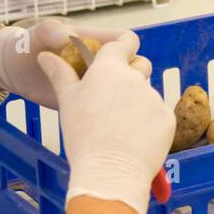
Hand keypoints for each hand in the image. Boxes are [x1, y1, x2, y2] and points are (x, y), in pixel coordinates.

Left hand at [0, 18, 149, 108]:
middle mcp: (104, 64)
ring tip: (97, 104)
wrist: (14, 71)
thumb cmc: (28, 45)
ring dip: (120, 98)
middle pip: (135, 67)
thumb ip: (56, 32)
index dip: (127, 50)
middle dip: (128, 77)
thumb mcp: (41, 33)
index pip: (128, 42)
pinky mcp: (88, 104)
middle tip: (103, 87)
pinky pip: (107, 110)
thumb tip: (71, 40)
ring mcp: (98, 85)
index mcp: (99, 42)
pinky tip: (92, 116)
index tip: (114, 61)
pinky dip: (107, 113)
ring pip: (126, 90)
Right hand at [36, 32, 175, 213]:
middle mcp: (136, 78)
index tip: (115, 54)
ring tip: (119, 126)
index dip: (121, 46)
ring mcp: (155, 98)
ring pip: (148, 92)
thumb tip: (45, 55)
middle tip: (113, 97)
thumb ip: (59, 73)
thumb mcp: (67, 101)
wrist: (110, 171)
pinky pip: (159, 114)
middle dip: (131, 73)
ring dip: (138, 102)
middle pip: (140, 64)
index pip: (123, 42)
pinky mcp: (167, 119)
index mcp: (110, 68)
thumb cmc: (83, 135)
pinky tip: (134, 139)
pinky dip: (149, 123)